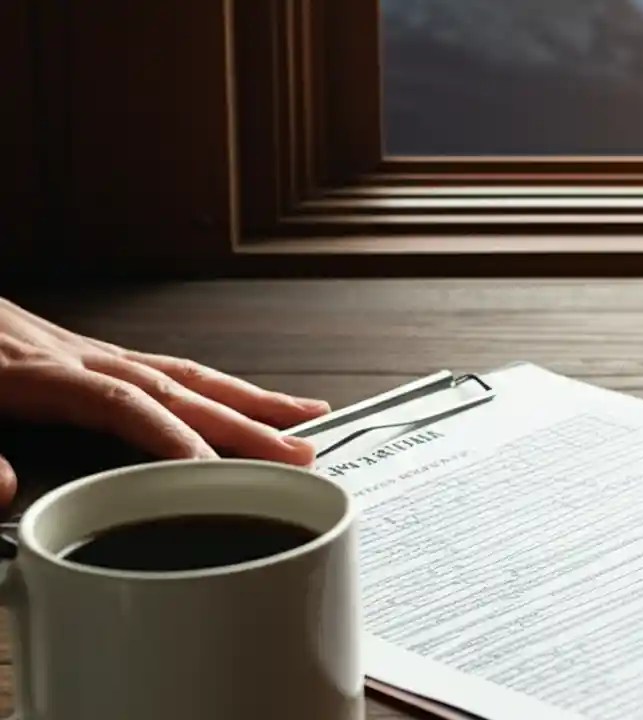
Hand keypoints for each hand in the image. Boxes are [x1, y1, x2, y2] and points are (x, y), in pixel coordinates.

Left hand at [0, 298, 331, 505]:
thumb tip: (1, 491)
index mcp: (27, 372)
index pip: (120, 404)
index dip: (169, 437)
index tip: (212, 472)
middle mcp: (67, 356)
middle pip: (171, 385)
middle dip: (243, 418)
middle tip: (302, 447)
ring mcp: (76, 350)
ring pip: (178, 371)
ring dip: (244, 396)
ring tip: (301, 415)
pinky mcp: (72, 353)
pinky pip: (160, 368)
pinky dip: (208, 385)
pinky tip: (230, 399)